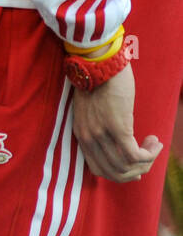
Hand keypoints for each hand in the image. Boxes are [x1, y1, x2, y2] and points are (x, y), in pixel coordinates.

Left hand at [70, 63, 161, 181]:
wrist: (98, 62)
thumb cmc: (98, 81)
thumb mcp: (92, 110)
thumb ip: (98, 127)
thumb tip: (117, 141)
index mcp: (81, 135)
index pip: (98, 169)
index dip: (119, 173)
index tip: (134, 165)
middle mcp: (88, 138)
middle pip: (113, 173)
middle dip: (135, 171)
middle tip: (147, 158)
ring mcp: (102, 134)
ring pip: (126, 167)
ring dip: (146, 161)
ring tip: (153, 145)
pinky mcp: (118, 127)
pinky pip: (135, 156)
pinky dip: (150, 154)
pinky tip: (155, 142)